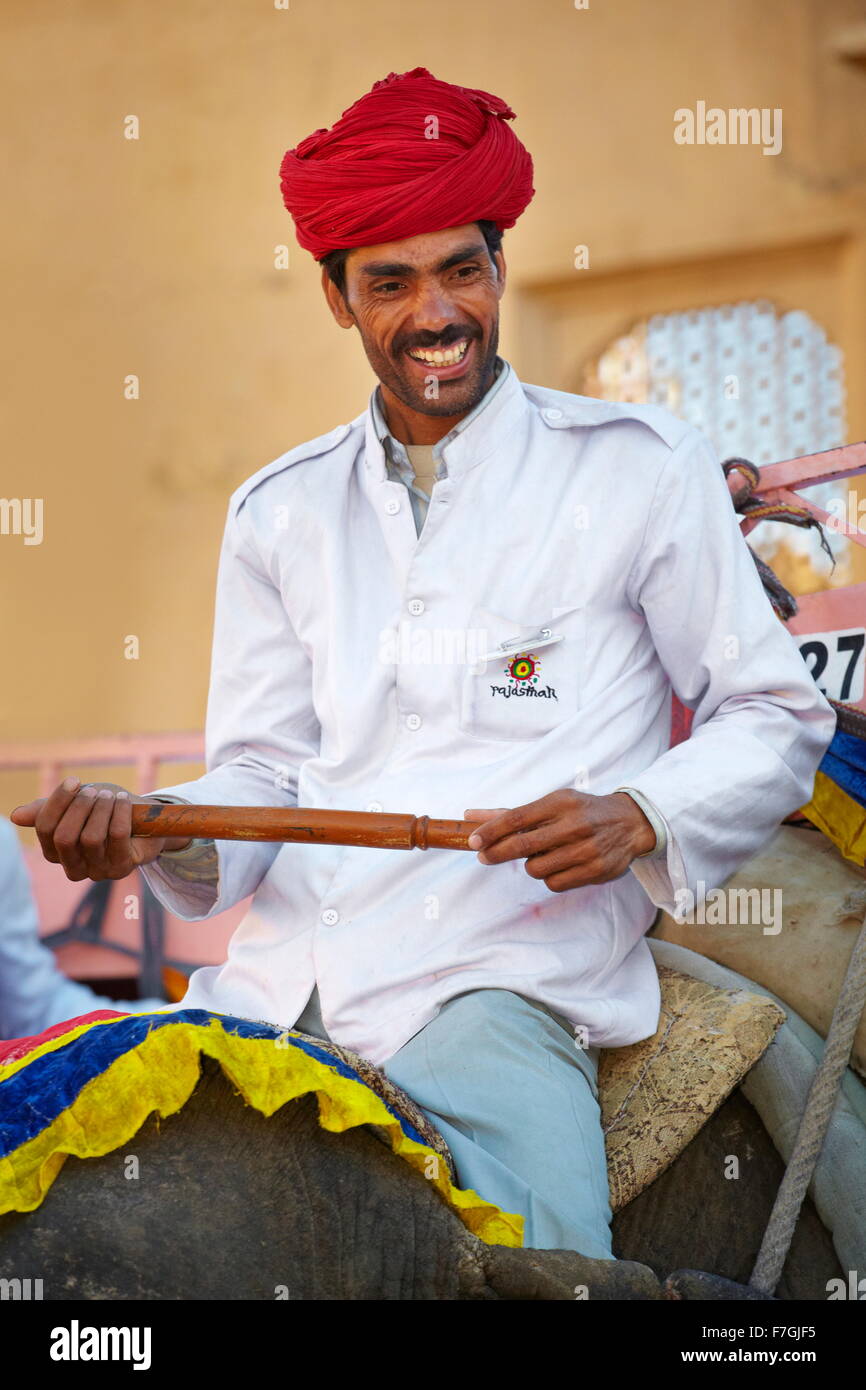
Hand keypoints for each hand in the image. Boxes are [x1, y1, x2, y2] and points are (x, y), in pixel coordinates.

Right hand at [10, 778, 191, 881]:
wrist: (147, 821)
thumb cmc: (106, 811)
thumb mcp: (76, 805)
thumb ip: (47, 810)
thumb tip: (15, 816)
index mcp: (56, 852)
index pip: (45, 829)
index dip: (57, 802)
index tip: (74, 781)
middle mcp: (73, 866)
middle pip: (64, 837)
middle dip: (79, 808)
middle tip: (95, 791)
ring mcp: (98, 871)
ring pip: (91, 838)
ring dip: (101, 810)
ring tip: (111, 795)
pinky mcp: (122, 868)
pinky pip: (117, 837)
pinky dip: (119, 814)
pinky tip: (123, 801)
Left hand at [463, 788, 656, 892]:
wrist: (630, 823)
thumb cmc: (581, 811)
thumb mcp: (552, 803)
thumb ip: (512, 813)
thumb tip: (470, 815)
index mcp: (561, 802)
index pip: (517, 818)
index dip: (491, 831)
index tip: (472, 841)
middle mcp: (574, 825)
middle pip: (523, 845)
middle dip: (497, 853)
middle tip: (484, 856)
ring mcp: (586, 850)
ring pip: (536, 869)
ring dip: (531, 865)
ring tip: (542, 855)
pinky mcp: (595, 871)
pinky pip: (554, 884)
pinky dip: (549, 877)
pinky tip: (558, 866)